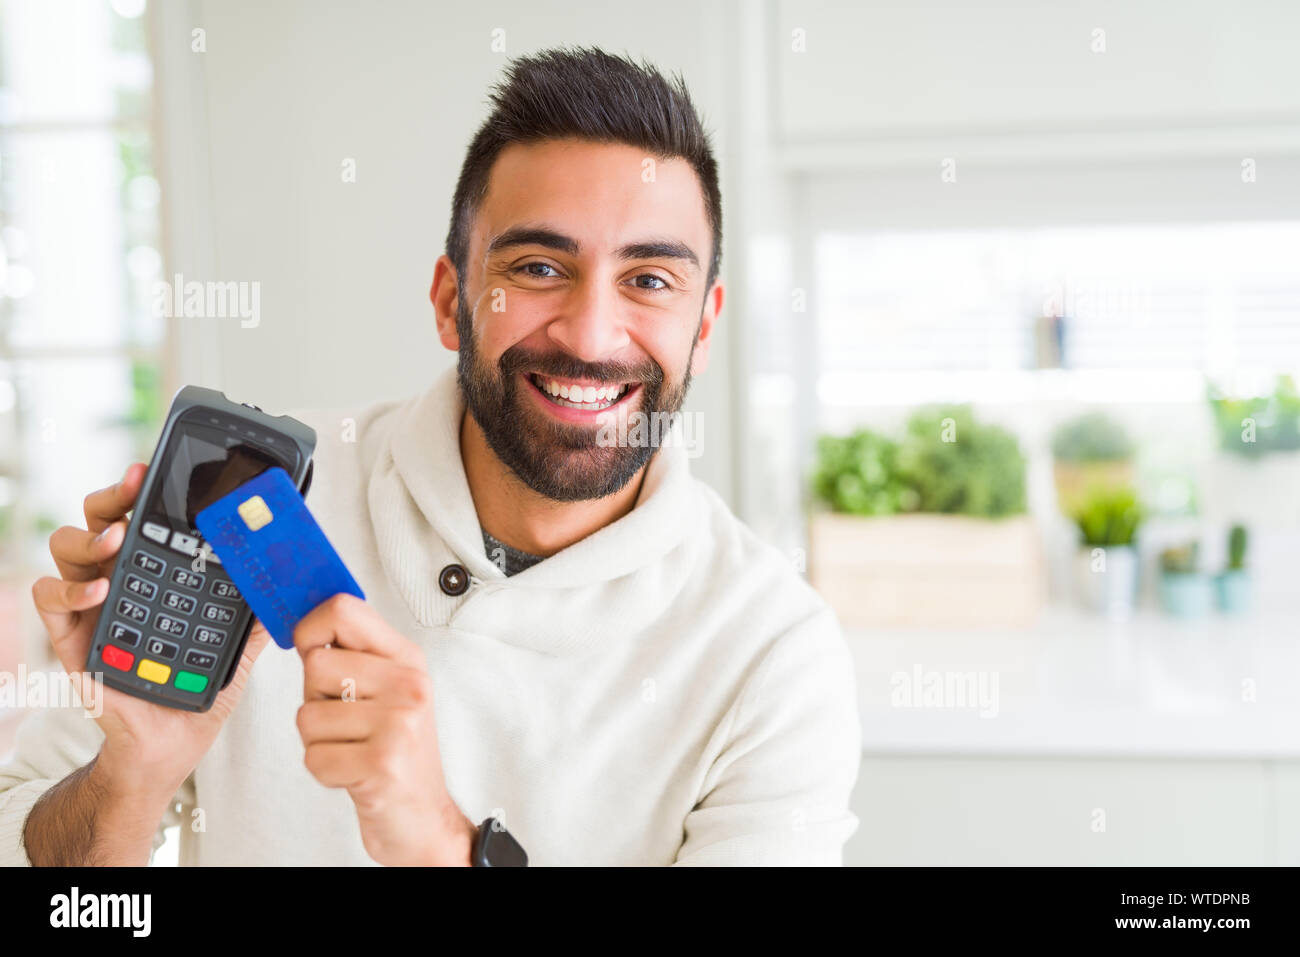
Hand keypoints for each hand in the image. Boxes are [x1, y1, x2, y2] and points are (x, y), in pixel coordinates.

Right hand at [31, 463, 273, 799]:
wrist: (171, 743)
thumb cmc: (199, 687)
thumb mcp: (239, 642)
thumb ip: (258, 609)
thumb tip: (292, 576)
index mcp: (158, 569)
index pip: (146, 515)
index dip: (147, 489)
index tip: (157, 468)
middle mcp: (120, 576)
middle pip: (99, 515)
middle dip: (114, 495)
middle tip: (134, 490)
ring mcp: (92, 603)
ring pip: (66, 545)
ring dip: (90, 534)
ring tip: (117, 539)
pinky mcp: (70, 635)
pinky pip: (49, 596)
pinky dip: (70, 586)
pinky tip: (100, 589)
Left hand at [293, 593, 475, 865]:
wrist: (422, 814)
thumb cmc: (398, 752)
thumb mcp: (387, 690)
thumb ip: (353, 654)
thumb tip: (306, 624)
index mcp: (406, 659)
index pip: (344, 610)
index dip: (310, 627)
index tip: (309, 646)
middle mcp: (408, 685)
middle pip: (315, 665)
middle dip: (316, 699)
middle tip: (348, 720)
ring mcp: (398, 723)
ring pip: (307, 716)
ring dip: (319, 741)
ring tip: (354, 747)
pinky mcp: (382, 763)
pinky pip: (314, 757)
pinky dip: (325, 771)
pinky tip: (354, 771)